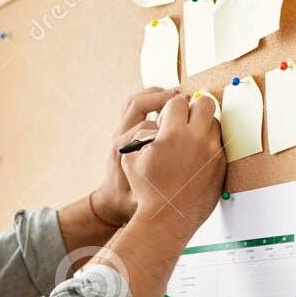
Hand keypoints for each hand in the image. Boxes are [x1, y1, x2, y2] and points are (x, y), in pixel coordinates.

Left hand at [89, 87, 180, 227]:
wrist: (111, 201)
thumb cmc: (126, 201)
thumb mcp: (139, 202)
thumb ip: (151, 193)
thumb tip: (171, 187)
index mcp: (123, 151)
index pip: (144, 128)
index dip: (166, 124)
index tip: (185, 124)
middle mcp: (120, 136)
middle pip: (136, 105)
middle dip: (160, 98)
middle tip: (182, 99)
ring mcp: (121, 130)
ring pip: (134, 100)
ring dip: (155, 94)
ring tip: (177, 97)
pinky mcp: (125, 128)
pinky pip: (135, 104)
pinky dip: (152, 98)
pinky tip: (169, 103)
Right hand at [121, 92, 225, 235]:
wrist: (167, 219)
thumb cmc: (148, 191)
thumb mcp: (132, 158)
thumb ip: (143, 134)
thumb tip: (156, 124)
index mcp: (173, 134)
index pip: (177, 102)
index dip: (170, 109)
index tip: (168, 118)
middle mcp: (196, 139)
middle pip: (204, 103)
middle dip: (194, 107)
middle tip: (186, 119)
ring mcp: (212, 152)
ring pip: (215, 123)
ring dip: (203, 127)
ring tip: (190, 142)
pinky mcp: (221, 166)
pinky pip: (218, 145)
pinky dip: (209, 147)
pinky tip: (196, 159)